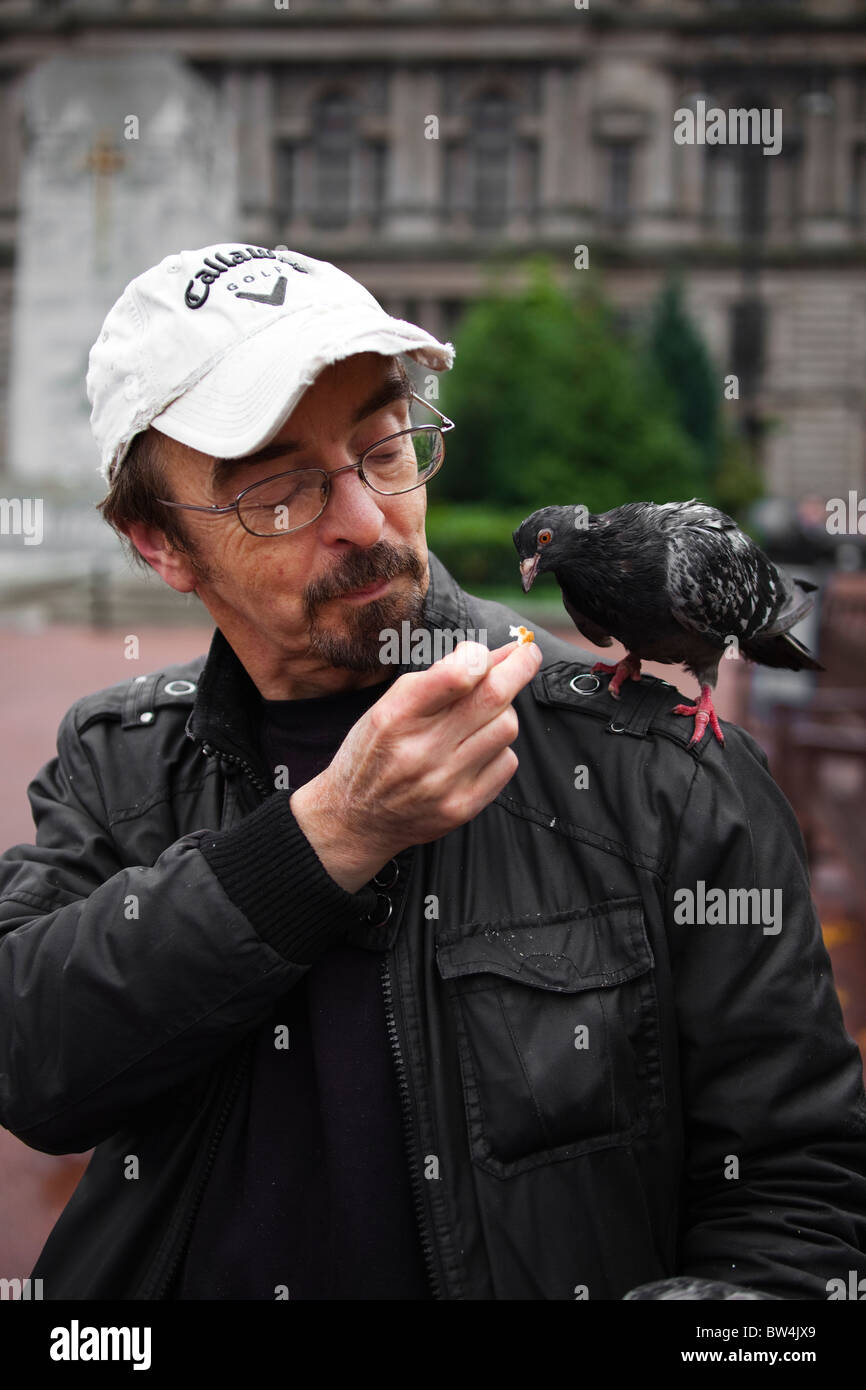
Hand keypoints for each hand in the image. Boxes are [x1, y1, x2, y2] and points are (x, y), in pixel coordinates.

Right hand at [290, 638, 542, 892]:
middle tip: (528, 655)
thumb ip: (440, 678)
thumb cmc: (374, 753)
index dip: (484, 655)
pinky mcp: (463, 806)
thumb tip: (496, 653)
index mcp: (396, 716)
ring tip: (485, 714)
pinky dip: (500, 748)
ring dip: (504, 712)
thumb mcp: (390, 706)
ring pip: (506, 728)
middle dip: (520, 667)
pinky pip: (507, 763)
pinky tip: (479, 749)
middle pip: (493, 697)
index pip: (458, 674)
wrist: (355, 820)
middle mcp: (420, 750)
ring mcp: (445, 782)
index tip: (492, 652)